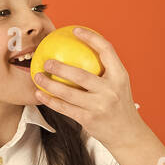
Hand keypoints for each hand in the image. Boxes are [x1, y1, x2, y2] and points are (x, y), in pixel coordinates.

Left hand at [32, 27, 144, 148]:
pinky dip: (49, 100)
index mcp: (120, 76)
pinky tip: (39, 94)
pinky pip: (63, 107)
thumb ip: (105, 70)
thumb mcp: (119, 85)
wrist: (127, 134)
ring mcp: (99, 106)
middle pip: (80, 75)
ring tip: (37, 76)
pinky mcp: (88, 119)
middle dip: (59, 67)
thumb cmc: (119, 105)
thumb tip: (82, 49)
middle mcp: (110, 90)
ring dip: (48, 84)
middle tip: (46, 61)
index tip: (76, 30)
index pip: (107, 50)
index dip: (91, 38)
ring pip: (67, 93)